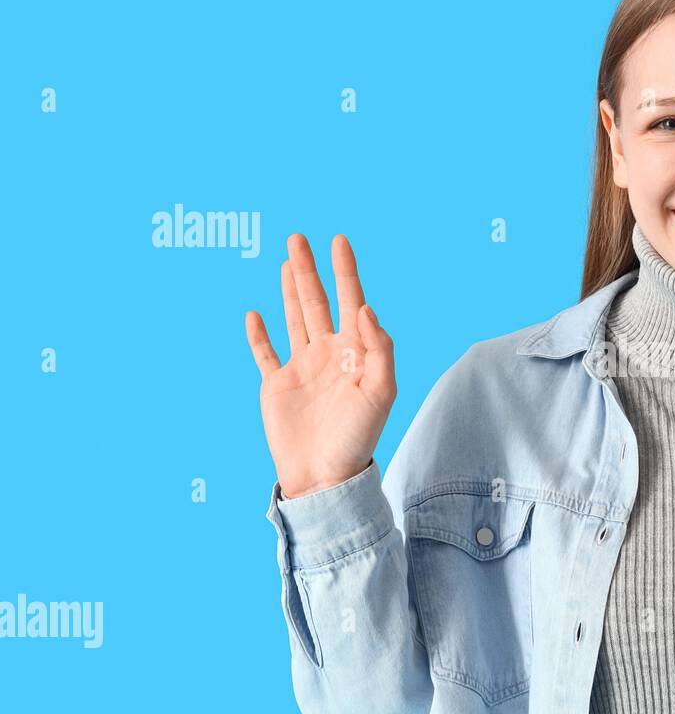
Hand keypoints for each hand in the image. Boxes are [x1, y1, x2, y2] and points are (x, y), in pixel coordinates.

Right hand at [245, 233, 396, 498]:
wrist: (325, 475)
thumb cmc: (358, 437)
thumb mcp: (380, 392)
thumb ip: (379, 349)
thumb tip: (366, 308)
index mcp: (356, 353)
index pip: (352, 302)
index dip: (347, 272)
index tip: (340, 241)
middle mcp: (329, 354)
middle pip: (318, 302)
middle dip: (310, 270)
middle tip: (299, 238)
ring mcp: (302, 368)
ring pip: (294, 318)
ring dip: (290, 290)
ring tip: (287, 260)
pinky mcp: (277, 385)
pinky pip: (265, 353)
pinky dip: (258, 334)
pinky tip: (255, 313)